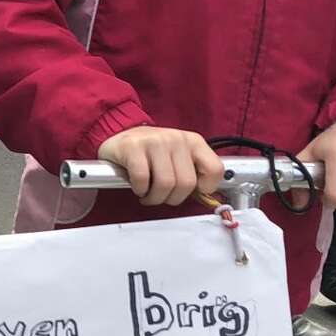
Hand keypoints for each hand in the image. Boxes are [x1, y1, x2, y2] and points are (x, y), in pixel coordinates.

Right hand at [98, 126, 223, 206]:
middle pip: (186, 183)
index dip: (205, 188)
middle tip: (162, 197)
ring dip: (154, 197)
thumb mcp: (179, 158)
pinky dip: (140, 189)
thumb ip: (193, 173)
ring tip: (148, 194)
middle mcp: (176, 139)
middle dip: (173, 198)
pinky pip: (142, 179)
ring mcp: (155, 141)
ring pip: (165, 184)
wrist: (120, 136)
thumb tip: (204, 196)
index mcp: (193, 141)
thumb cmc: (151, 153)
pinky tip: (138, 186)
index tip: (192, 192)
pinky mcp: (133, 147)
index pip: (215, 169)